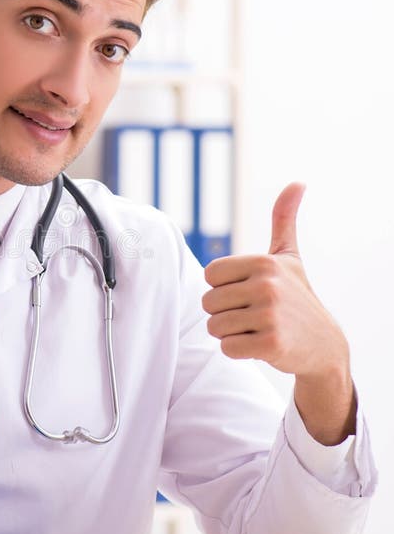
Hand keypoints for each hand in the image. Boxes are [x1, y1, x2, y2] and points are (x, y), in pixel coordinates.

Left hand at [202, 183, 355, 444]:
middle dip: (224, 313)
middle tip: (253, 315)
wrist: (323, 344)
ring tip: (256, 329)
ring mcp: (269, 315)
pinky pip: (227, 348)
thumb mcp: (289, 257)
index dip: (222, 288)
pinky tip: (260, 345)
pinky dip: (238, 351)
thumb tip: (297, 182)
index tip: (246, 292)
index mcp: (263, 262)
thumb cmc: (297, 296)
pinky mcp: (270, 344)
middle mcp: (266, 285)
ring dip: (230, 333)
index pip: (209, 275)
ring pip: (214, 327)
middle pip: (208, 303)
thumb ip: (284, 220)